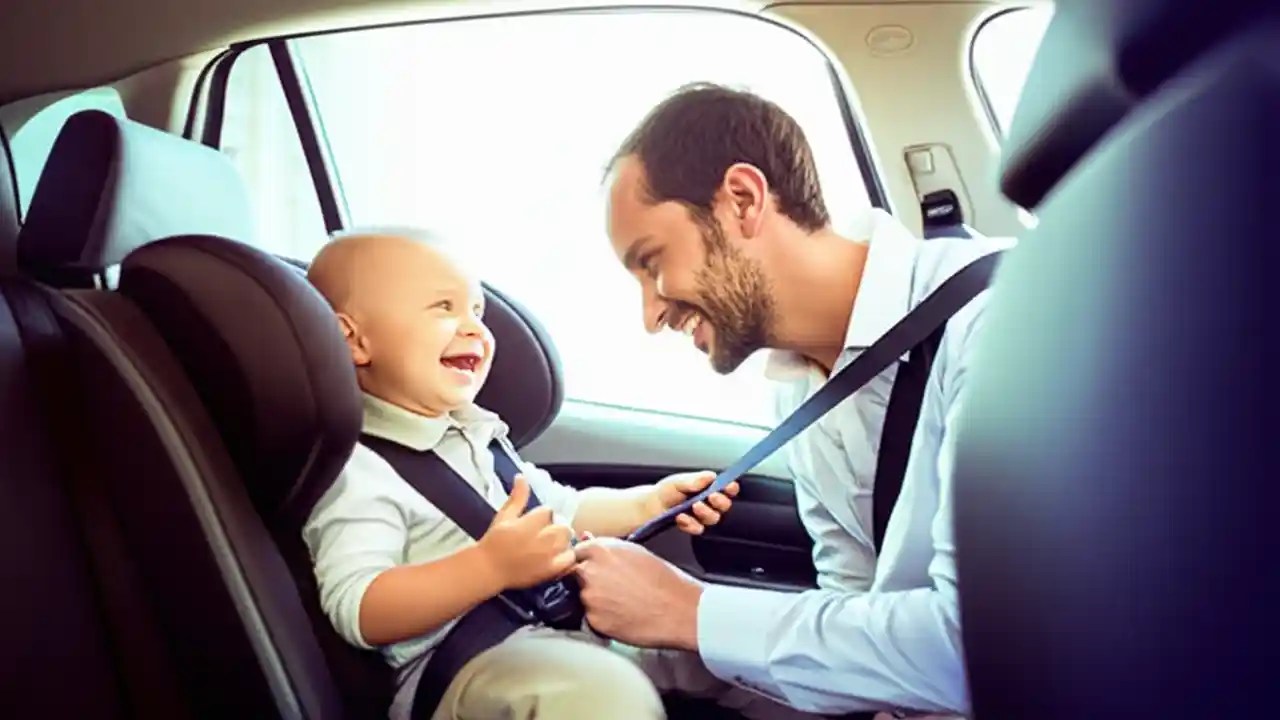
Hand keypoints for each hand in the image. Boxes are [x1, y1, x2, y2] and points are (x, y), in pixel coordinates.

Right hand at [477, 475, 575, 589]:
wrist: (489, 569)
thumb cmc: (494, 541)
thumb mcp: (504, 516)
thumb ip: (517, 497)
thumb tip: (522, 476)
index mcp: (531, 522)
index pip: (548, 511)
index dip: (542, 515)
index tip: (534, 521)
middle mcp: (543, 537)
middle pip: (562, 524)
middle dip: (555, 526)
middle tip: (544, 533)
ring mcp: (549, 555)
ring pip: (568, 539)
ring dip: (562, 539)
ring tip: (550, 544)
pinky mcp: (551, 569)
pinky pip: (569, 558)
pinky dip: (566, 555)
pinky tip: (556, 555)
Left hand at [574, 537, 702, 649]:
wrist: (679, 610)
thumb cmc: (663, 579)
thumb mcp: (636, 552)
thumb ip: (606, 547)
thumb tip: (584, 538)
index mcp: (600, 550)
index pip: (575, 552)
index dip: (584, 560)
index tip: (594, 568)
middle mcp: (590, 571)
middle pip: (574, 574)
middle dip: (586, 580)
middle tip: (610, 588)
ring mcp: (589, 597)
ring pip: (581, 597)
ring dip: (594, 599)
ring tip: (619, 603)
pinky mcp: (594, 621)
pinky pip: (590, 617)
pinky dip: (600, 618)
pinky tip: (620, 616)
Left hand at [653, 471, 738, 534]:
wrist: (651, 506)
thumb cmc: (666, 491)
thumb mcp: (678, 481)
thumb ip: (693, 480)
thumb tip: (710, 476)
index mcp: (708, 488)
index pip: (726, 488)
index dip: (731, 488)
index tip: (729, 486)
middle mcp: (709, 503)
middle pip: (724, 505)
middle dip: (720, 501)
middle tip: (711, 496)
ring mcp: (702, 516)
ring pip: (713, 518)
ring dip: (706, 512)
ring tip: (694, 506)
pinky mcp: (693, 527)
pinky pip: (698, 528)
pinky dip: (690, 523)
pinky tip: (681, 517)